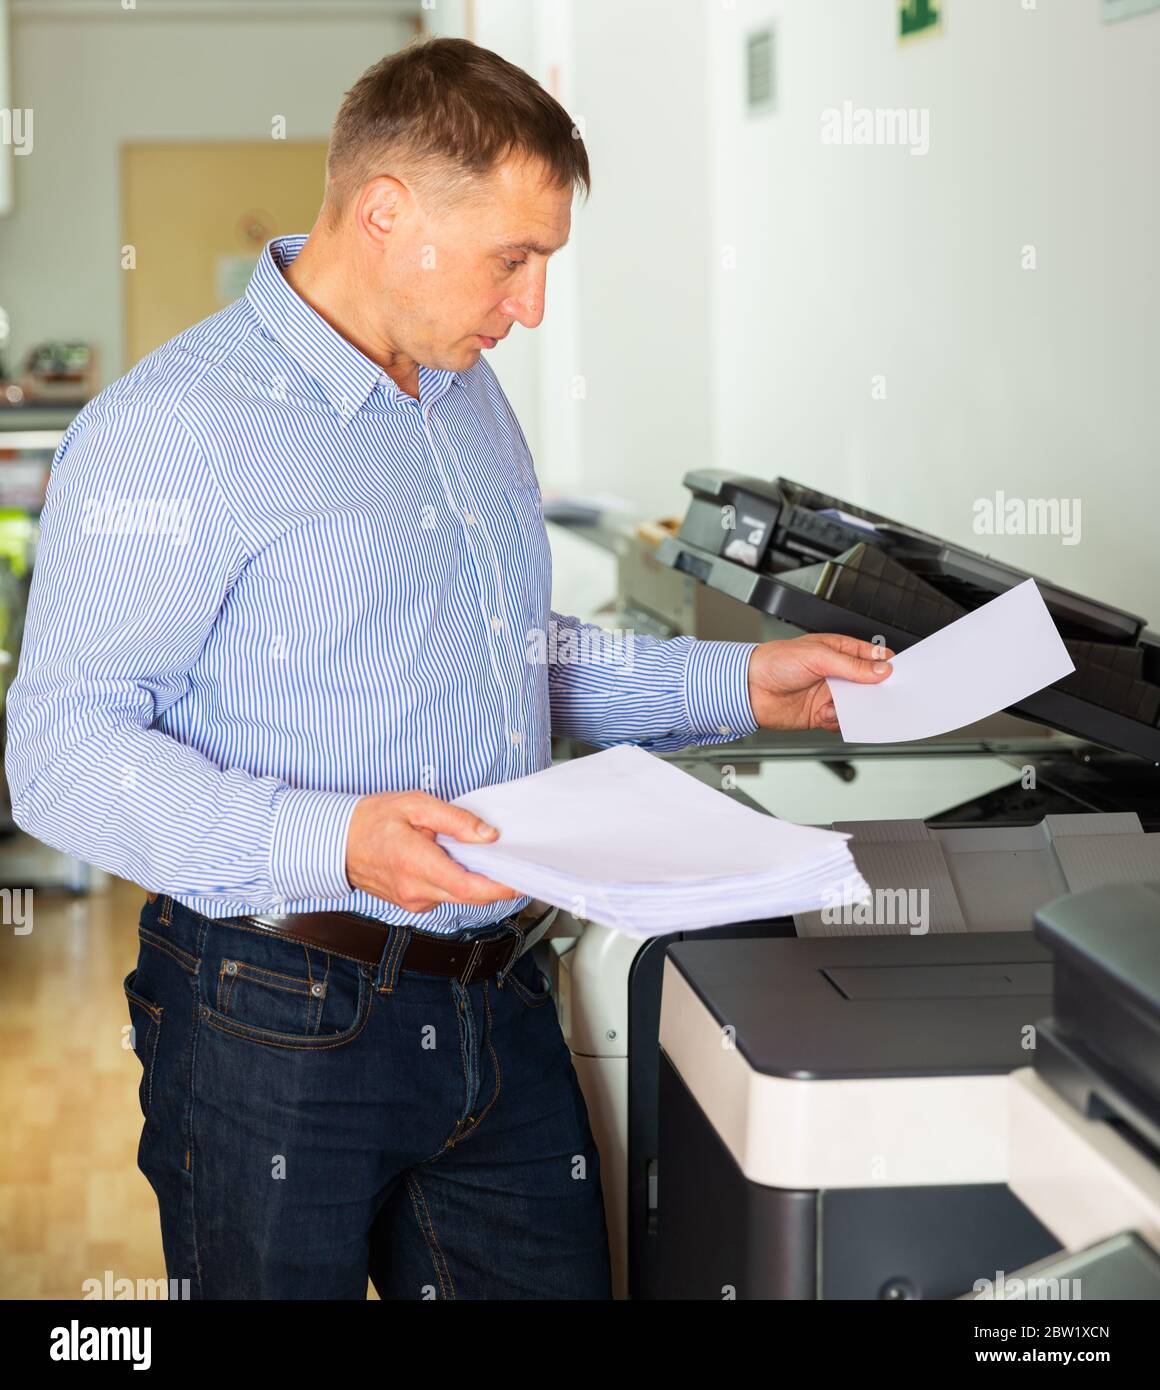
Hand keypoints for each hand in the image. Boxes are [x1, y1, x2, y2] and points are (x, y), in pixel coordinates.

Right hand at [344, 791, 522, 913]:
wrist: (336, 842)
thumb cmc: (372, 819)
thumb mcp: (415, 805)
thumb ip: (455, 820)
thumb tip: (487, 835)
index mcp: (417, 864)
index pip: (468, 887)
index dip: (500, 888)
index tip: (522, 880)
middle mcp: (415, 890)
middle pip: (468, 897)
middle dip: (495, 886)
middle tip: (516, 867)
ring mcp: (412, 901)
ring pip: (457, 898)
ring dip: (476, 883)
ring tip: (487, 860)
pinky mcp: (411, 903)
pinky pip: (444, 897)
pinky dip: (458, 884)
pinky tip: (460, 865)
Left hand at [746, 634, 894, 733]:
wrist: (748, 688)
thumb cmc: (775, 662)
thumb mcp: (818, 656)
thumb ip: (851, 665)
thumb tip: (881, 669)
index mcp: (838, 651)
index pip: (872, 656)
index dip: (886, 665)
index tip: (898, 674)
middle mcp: (836, 673)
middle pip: (869, 684)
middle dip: (875, 691)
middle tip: (879, 696)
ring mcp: (829, 694)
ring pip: (857, 705)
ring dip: (855, 709)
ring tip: (845, 707)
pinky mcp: (821, 714)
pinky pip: (841, 721)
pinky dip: (837, 721)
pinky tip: (824, 714)